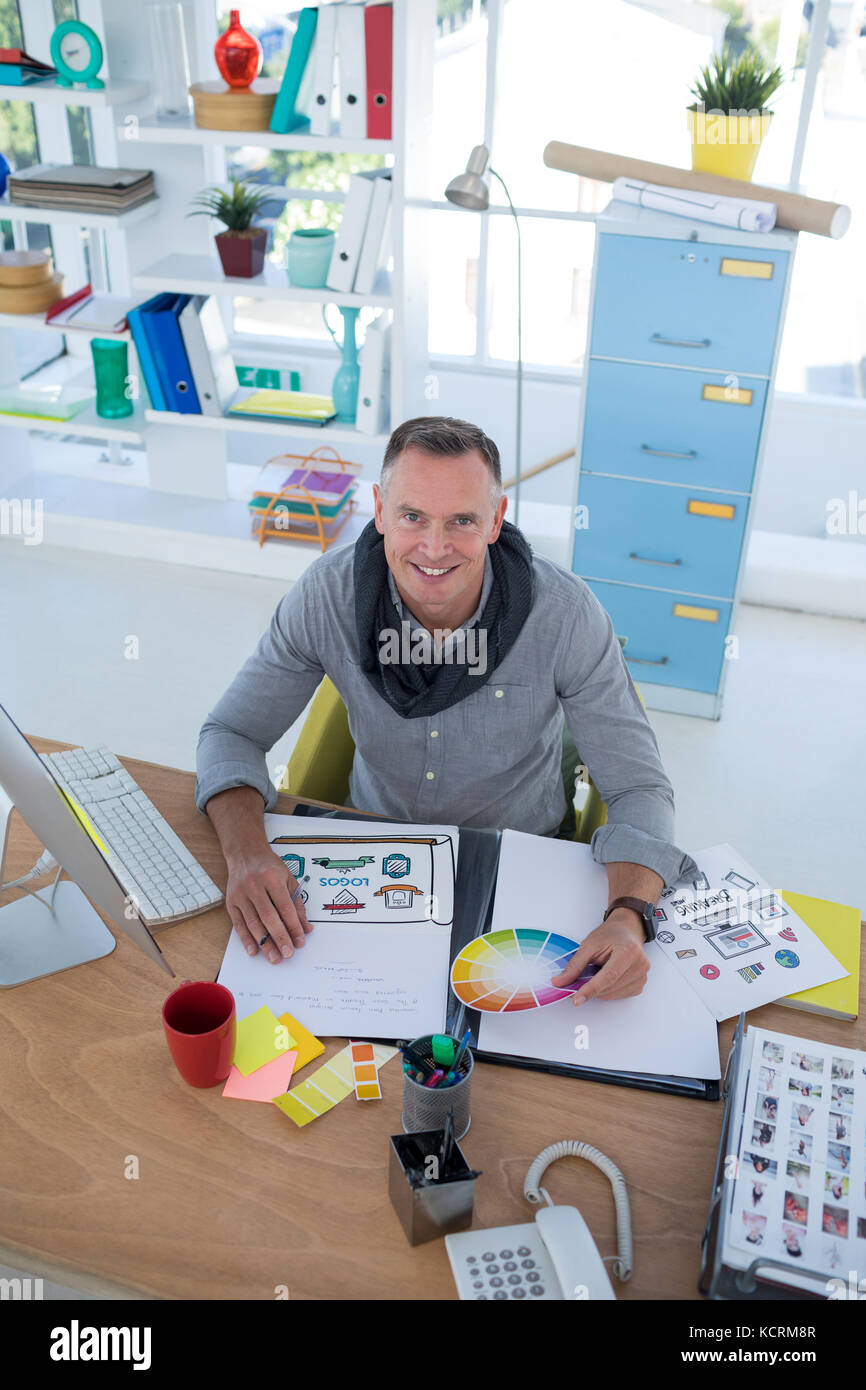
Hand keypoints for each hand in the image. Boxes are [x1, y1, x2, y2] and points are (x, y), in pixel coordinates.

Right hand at [225, 845, 312, 962]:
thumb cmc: (269, 867)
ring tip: (274, 957)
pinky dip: (246, 939)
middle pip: (268, 917)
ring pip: (253, 923)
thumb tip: (305, 927)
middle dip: (279, 937)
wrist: (245, 854)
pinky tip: (254, 950)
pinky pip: (238, 924)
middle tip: (287, 954)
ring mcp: (241, 894)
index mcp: (272, 878)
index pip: (285, 907)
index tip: (300, 941)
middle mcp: (255, 886)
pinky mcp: (231, 902)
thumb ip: (297, 904)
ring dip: (264, 943)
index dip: (293, 926)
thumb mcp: (288, 879)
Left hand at [551, 908, 649, 1003]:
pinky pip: (618, 996)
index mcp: (629, 951)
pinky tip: (607, 976)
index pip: (608, 976)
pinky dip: (607, 990)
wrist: (626, 931)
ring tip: (599, 970)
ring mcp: (642, 976)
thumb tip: (560, 983)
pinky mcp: (639, 985)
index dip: (591, 989)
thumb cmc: (610, 935)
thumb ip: (575, 966)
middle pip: (609, 988)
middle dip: (590, 988)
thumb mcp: (588, 945)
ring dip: (599, 989)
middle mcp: (640, 965)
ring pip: (611, 995)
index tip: (577, 999)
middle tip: (580, 978)